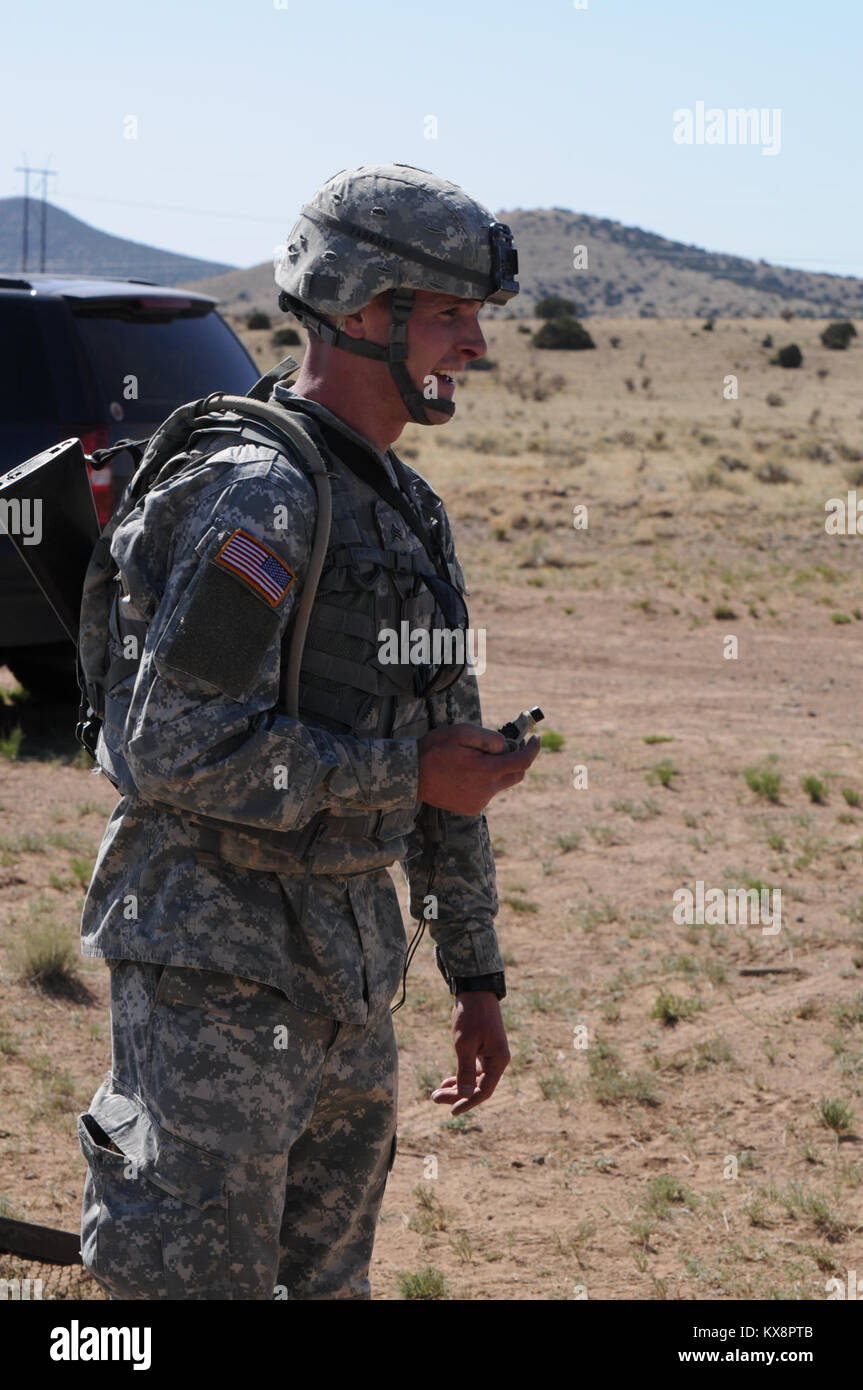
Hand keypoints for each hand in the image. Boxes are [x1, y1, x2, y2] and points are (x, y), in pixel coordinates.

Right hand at [417, 723, 539, 815]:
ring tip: (471, 761)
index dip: (533, 749)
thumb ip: (489, 738)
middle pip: (516, 775)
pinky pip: (486, 793)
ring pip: (499, 784)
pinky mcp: (471, 809)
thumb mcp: (462, 732)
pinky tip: (464, 775)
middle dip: (516, 760)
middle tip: (505, 748)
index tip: (536, 739)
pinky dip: (483, 782)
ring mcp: (479, 802)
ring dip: (495, 771)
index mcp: (486, 771)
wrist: (410, 775)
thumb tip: (506, 746)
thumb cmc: (435, 749)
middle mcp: (486, 790)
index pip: (523, 762)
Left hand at [430, 993, 509, 1114]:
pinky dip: (460, 1075)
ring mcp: (491, 1054)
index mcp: (498, 1060)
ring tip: (437, 1092)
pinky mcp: (484, 1048)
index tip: (451, 1111)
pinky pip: (473, 1069)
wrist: (475, 991)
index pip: (484, 1091)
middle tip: (434, 1097)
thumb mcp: (465, 1044)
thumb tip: (464, 1095)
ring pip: (474, 1079)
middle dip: (457, 1094)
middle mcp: (498, 1060)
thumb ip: (465, 1071)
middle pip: (478, 1086)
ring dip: (457, 1086)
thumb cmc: (470, 1016)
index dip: (468, 1102)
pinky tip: (446, 1081)